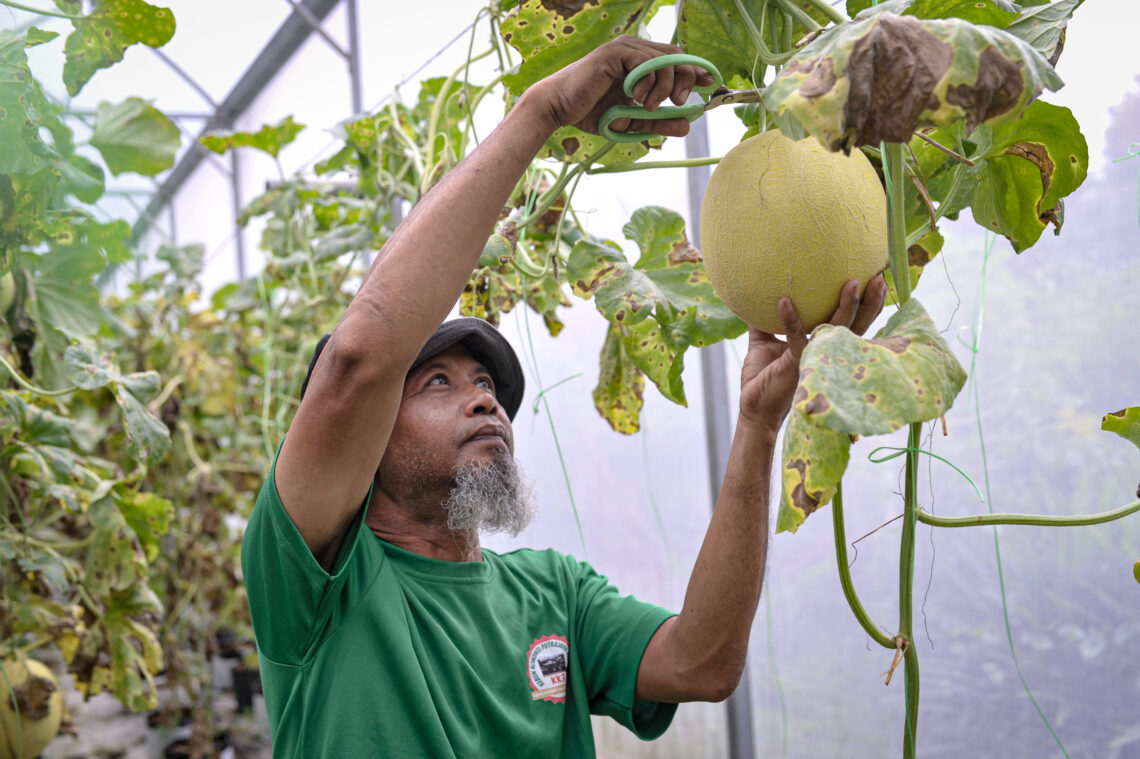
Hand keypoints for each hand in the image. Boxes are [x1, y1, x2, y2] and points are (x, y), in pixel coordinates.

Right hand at [528, 35, 714, 137]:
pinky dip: (649, 83)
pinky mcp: (615, 53)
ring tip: (648, 106)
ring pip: (664, 60)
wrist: (559, 109)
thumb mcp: (632, 121)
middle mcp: (634, 48)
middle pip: (677, 55)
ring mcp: (624, 48)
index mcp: (639, 60)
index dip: (695, 70)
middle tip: (679, 103)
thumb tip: (687, 127)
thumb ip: (658, 122)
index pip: (676, 58)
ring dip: (664, 87)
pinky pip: (646, 63)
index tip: (709, 85)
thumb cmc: (591, 112)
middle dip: (686, 79)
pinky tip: (638, 98)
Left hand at [738, 275, 886, 430]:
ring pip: (839, 330)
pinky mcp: (798, 363)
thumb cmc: (762, 376)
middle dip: (872, 302)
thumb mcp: (763, 342)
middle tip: (879, 277)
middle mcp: (826, 350)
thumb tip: (755, 292)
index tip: (874, 277)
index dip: (866, 302)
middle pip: (858, 325)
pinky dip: (791, 318)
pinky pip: (797, 336)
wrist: (752, 406)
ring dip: (847, 306)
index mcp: (823, 344)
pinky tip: (784, 302)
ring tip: (853, 283)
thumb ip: (763, 319)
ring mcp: (815, 357)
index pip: (851, 321)